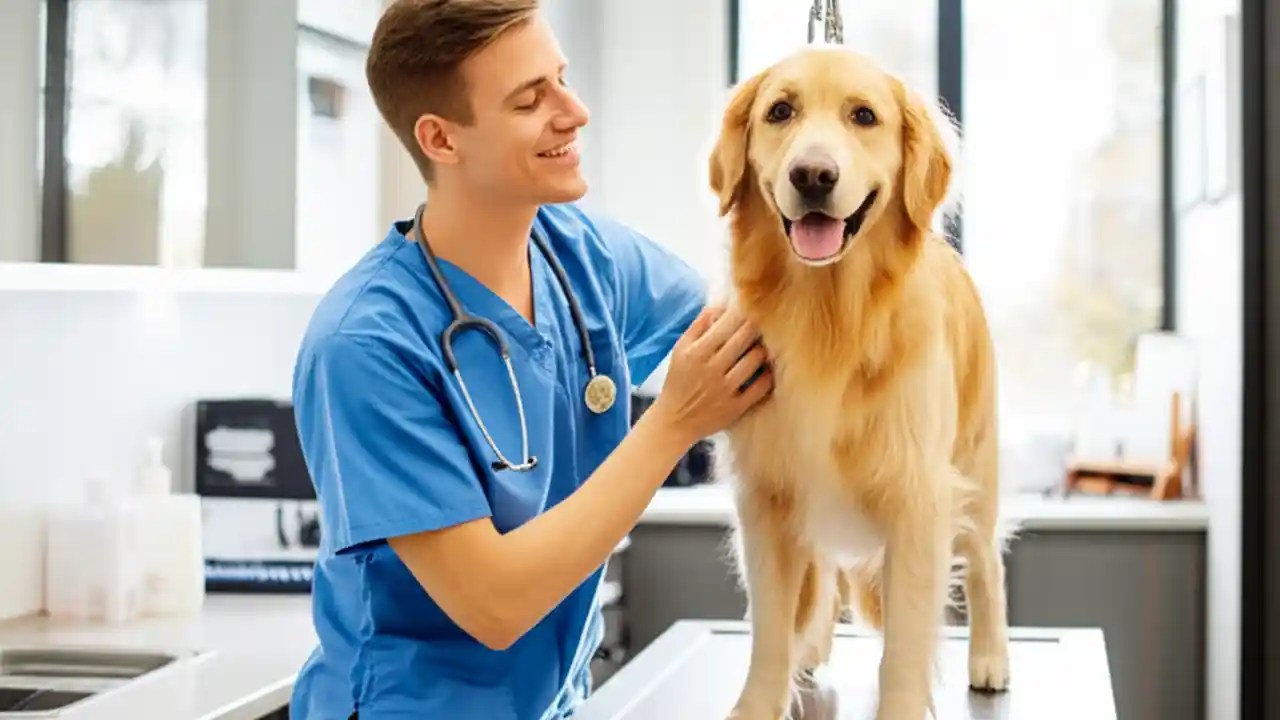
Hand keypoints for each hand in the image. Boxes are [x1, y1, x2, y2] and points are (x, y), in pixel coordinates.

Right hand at [649, 304, 773, 444]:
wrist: (675, 420)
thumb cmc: (679, 381)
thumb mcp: (680, 350)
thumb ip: (698, 327)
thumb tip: (719, 305)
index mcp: (697, 352)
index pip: (726, 324)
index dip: (743, 312)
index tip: (752, 306)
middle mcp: (711, 369)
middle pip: (744, 338)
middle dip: (757, 326)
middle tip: (766, 319)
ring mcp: (725, 389)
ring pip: (755, 359)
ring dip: (763, 348)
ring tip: (766, 343)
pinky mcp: (736, 407)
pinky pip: (760, 386)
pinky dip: (768, 375)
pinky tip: (768, 368)